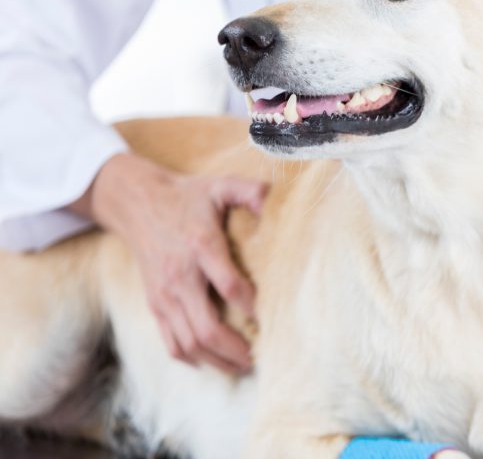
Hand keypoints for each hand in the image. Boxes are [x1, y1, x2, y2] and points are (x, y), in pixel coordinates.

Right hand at [75, 152, 266, 374]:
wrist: (139, 204)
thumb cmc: (189, 197)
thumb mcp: (221, 185)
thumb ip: (250, 191)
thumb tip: (276, 199)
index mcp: (201, 246)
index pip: (229, 285)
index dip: (252, 305)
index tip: (272, 316)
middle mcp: (180, 277)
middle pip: (206, 327)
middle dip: (236, 348)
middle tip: (261, 356)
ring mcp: (164, 295)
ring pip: (188, 344)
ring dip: (218, 360)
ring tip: (244, 364)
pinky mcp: (154, 305)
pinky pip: (171, 343)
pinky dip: (193, 359)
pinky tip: (214, 360)